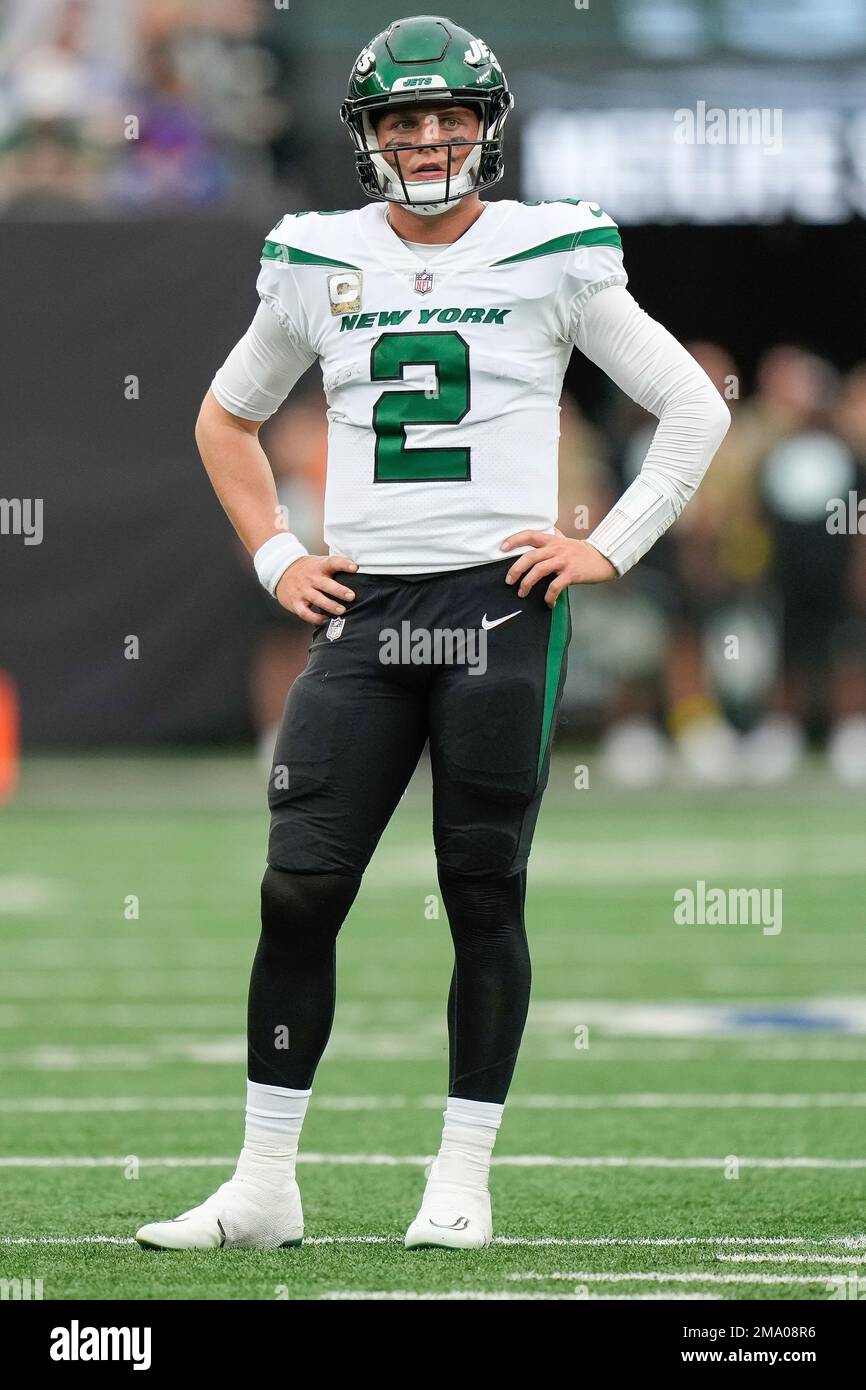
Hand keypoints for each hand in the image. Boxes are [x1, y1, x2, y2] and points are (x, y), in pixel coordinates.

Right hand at [275, 554, 357, 624]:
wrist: (281, 571)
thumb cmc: (308, 569)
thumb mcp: (319, 563)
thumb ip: (335, 567)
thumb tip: (359, 570)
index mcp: (319, 566)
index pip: (332, 562)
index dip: (344, 564)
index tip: (355, 567)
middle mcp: (311, 578)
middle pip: (326, 584)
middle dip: (339, 590)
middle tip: (351, 596)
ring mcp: (302, 591)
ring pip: (317, 599)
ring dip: (330, 605)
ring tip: (342, 611)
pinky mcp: (296, 603)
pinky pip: (305, 612)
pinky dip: (315, 618)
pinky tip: (325, 620)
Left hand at [501, 530, 616, 605]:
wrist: (604, 559)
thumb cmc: (583, 552)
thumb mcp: (567, 541)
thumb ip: (556, 536)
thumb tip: (550, 529)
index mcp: (553, 540)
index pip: (530, 535)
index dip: (514, 540)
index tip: (502, 548)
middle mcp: (556, 549)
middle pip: (530, 556)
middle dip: (516, 569)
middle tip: (508, 580)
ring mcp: (564, 561)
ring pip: (539, 570)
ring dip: (527, 583)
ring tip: (522, 593)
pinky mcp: (571, 574)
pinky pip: (555, 586)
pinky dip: (549, 596)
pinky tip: (548, 602)